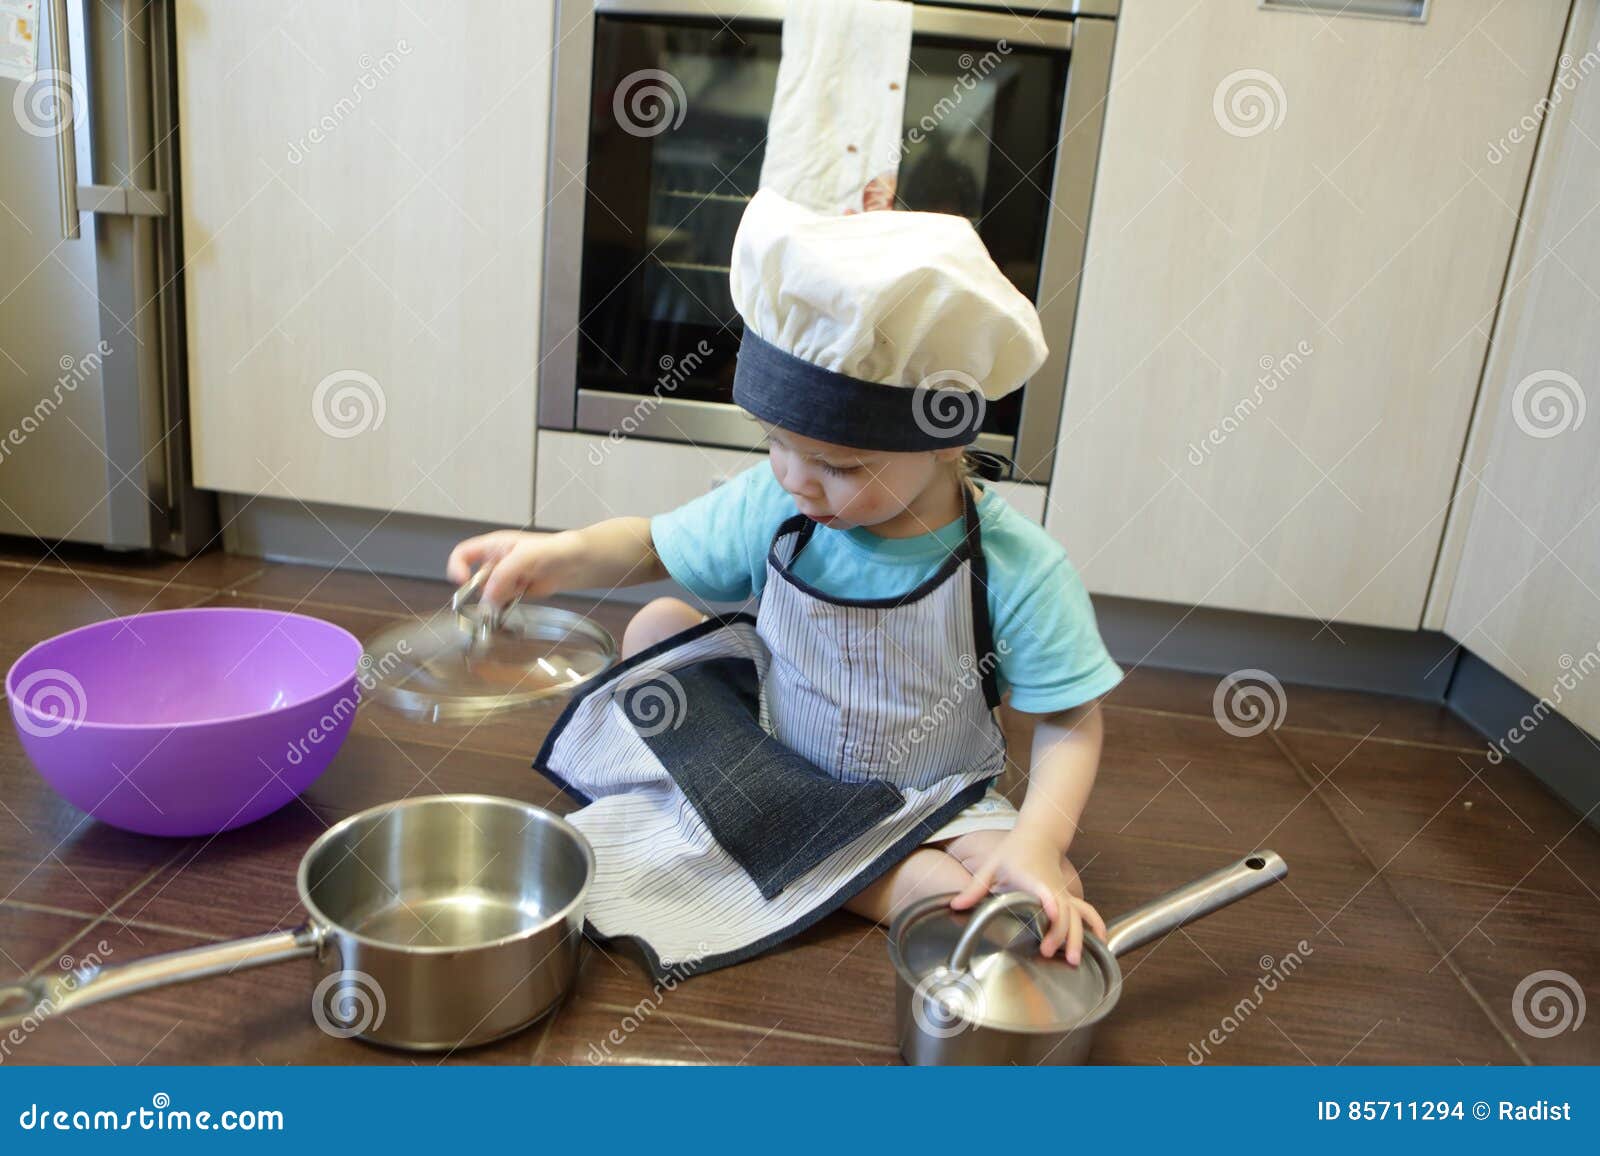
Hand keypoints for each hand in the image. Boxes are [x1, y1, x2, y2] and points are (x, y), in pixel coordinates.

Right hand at [445, 530, 575, 608]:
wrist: (575, 564)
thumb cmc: (553, 549)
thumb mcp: (525, 556)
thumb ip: (503, 575)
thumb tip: (487, 597)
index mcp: (493, 546)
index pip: (463, 554)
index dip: (457, 567)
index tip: (462, 582)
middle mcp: (495, 563)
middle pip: (475, 581)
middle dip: (486, 590)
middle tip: (502, 592)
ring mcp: (504, 579)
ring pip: (488, 596)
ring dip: (499, 598)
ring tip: (521, 588)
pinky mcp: (514, 593)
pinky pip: (501, 604)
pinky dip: (507, 605)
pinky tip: (523, 595)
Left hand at [949, 828, 1106, 965]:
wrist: (1038, 836)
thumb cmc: (1013, 852)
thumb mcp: (991, 866)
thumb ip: (974, 888)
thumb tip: (955, 905)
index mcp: (1031, 878)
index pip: (1043, 889)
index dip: (1049, 900)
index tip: (1052, 911)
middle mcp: (1051, 887)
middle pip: (1063, 911)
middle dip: (1059, 933)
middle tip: (1049, 953)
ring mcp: (1063, 893)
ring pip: (1077, 915)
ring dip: (1077, 937)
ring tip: (1075, 961)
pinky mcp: (1068, 897)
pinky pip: (1086, 912)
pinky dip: (1095, 926)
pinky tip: (1100, 944)